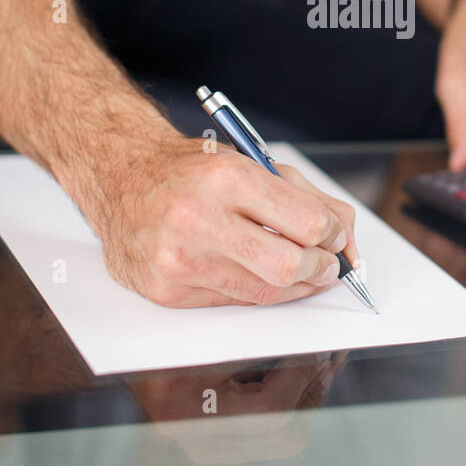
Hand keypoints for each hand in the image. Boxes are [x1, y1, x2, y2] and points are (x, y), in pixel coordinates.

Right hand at [90, 133, 359, 307]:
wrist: (119, 176)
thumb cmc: (189, 169)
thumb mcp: (249, 162)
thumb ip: (305, 197)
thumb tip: (346, 237)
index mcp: (226, 178)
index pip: (306, 223)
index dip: (332, 235)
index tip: (334, 236)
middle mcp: (198, 220)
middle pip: (289, 265)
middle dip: (319, 268)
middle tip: (325, 263)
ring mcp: (179, 261)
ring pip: (263, 292)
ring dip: (294, 284)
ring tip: (298, 269)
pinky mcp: (166, 291)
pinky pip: (232, 302)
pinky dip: (254, 290)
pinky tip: (253, 272)